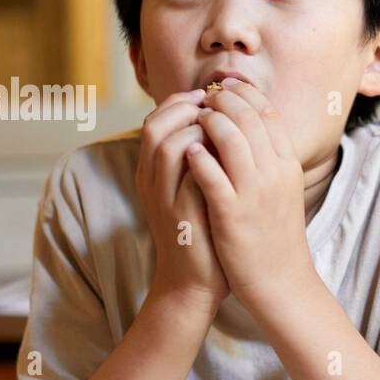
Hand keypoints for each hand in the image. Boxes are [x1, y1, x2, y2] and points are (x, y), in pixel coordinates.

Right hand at [136, 89, 228, 312]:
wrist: (196, 283)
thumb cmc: (203, 233)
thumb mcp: (196, 191)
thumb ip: (200, 161)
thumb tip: (219, 125)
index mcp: (152, 174)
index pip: (156, 120)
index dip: (182, 102)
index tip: (210, 96)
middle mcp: (151, 183)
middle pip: (155, 125)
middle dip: (186, 107)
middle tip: (215, 102)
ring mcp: (163, 198)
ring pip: (167, 144)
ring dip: (195, 126)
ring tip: (221, 122)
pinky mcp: (181, 215)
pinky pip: (188, 175)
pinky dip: (206, 155)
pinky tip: (228, 151)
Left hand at [183, 79, 316, 307]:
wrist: (280, 280)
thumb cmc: (276, 234)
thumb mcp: (283, 189)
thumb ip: (270, 158)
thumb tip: (251, 125)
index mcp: (288, 165)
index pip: (268, 113)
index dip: (245, 93)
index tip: (225, 86)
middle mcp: (275, 173)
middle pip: (248, 117)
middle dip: (222, 100)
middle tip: (205, 98)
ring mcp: (255, 192)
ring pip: (230, 137)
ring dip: (208, 121)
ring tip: (195, 120)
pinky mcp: (233, 213)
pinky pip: (211, 174)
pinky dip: (198, 157)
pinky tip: (188, 151)